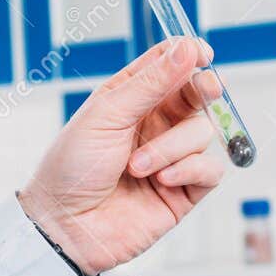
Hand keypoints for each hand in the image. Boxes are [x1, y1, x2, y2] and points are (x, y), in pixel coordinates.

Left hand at [18, 38, 227, 274]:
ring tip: (137, 167)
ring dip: (172, 147)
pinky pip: (210, 170)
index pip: (168, 65)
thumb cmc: (72, 167)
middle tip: (205, 89)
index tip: (201, 52)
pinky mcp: (183, 191)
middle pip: (195, 95)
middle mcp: (154, 125)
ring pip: (202, 133)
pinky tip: (162, 181)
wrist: (65, 226)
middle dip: (203, 90)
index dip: (188, 54)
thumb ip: (150, 83)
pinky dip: (190, 170)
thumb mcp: (107, 115)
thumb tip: (187, 49)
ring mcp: (171, 157)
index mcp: (130, 99)